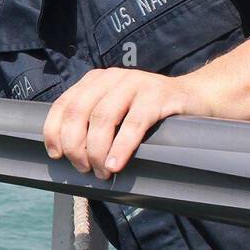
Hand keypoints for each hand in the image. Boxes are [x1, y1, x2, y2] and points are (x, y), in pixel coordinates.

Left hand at [42, 68, 210, 179]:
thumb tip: (67, 154)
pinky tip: (116, 164)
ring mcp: (134, 83)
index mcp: (94, 81)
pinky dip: (121, 147)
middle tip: (83, 168)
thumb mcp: (115, 110)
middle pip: (79, 113)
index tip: (57, 155)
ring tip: (101, 172)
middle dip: (76, 146)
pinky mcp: (157, 95)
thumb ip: (92, 122)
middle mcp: (111, 78)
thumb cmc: (148, 112)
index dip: (55, 132)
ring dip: (97, 151)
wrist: (194, 98)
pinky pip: (134, 124)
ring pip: (103, 119)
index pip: (63, 105)